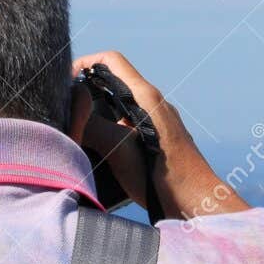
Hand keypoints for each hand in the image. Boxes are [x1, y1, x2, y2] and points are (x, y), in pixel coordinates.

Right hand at [69, 51, 248, 219]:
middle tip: (68, 110)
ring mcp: (159, 122)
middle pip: (115, 83)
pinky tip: (102, 151)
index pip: (112, 60)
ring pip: (122, 106)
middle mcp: (155, 104)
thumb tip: (69, 116)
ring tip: (81, 132)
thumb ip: (93, 127)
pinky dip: (113, 130)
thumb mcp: (120, 150)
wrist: (197, 203)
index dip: (85, 63)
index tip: (66, 82)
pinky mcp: (161, 139)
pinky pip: (131, 125)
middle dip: (88, 92)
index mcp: (147, 97)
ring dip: (99, 114)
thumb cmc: (164, 177)